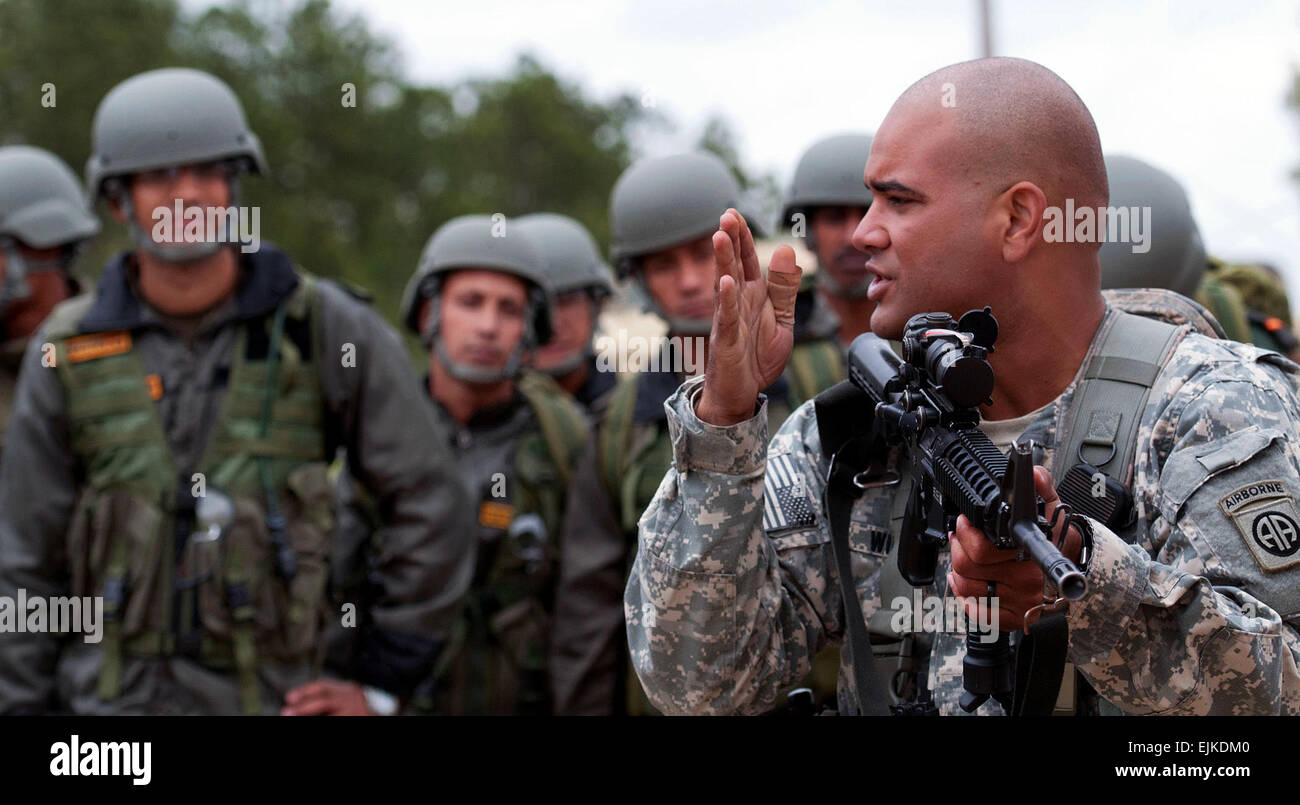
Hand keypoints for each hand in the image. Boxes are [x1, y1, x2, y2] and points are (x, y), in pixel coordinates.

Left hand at [281, 678, 373, 715]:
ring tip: (294, 717)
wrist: (383, 714)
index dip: (304, 691)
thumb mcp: (344, 700)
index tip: (288, 698)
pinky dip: (322, 721)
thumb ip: (326, 701)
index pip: (323, 687)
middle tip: (286, 712)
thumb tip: (297, 707)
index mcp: (348, 689)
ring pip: (329, 714)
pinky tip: (312, 722)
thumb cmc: (356, 710)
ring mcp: (357, 711)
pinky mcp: (360, 719)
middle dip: (303, 706)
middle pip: (324, 700)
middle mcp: (354, 698)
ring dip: (309, 715)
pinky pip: (335, 719)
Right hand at [696, 209, 802, 425]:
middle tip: (726, 215)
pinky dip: (725, 300)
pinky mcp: (726, 340)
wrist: (741, 394)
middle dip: (730, 240)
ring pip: (725, 285)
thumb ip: (784, 289)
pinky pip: (726, 317)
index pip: (746, 260)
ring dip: (723, 261)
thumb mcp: (782, 321)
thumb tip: (786, 250)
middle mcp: (737, 303)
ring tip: (720, 236)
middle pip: (733, 265)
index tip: (736, 214)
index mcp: (751, 296)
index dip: (743, 238)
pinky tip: (725, 282)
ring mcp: (728, 320)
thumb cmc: (757, 358)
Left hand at [946, 466, 1082, 630]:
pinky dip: (965, 597)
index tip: (964, 523)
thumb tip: (1032, 473)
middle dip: (957, 546)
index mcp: (1029, 554)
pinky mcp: (1015, 619)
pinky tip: (964, 582)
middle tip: (960, 534)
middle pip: (968, 566)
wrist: (1083, 576)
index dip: (966, 534)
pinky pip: (978, 612)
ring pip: (967, 587)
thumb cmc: (1063, 544)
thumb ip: (1042, 488)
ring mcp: (1019, 602)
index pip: (983, 549)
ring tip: (961, 555)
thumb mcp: (1056, 511)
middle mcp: (1024, 581)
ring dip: (957, 569)